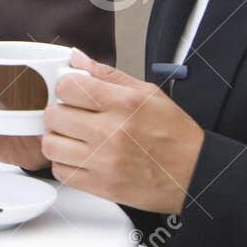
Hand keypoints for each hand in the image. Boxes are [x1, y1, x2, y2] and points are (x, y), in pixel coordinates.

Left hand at [41, 48, 204, 213]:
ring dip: (57, 139)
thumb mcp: (148, 93)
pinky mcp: (102, 186)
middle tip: (70, 115)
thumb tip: (77, 59)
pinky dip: (64, 164)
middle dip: (58, 112)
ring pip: (51, 145)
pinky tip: (78, 157)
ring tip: (71, 137)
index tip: (71, 92)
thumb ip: (108, 74)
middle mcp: (112, 132)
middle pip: (54, 115)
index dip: (65, 87)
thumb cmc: (175, 134)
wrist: (196, 174)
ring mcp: (105, 161)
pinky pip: (61, 172)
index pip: (68, 87)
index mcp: (124, 103)